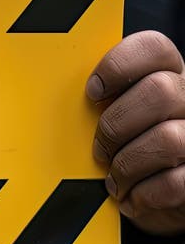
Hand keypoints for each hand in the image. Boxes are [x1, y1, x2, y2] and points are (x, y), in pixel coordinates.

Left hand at [87, 30, 184, 235]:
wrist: (163, 193)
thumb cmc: (135, 147)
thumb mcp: (121, 113)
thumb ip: (108, 97)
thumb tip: (69, 97)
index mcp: (170, 75)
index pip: (153, 48)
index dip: (118, 66)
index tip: (93, 92)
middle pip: (159, 91)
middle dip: (116, 125)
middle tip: (100, 148)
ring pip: (167, 139)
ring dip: (127, 165)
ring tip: (117, 178)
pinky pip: (173, 183)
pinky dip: (143, 194)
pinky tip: (134, 195)